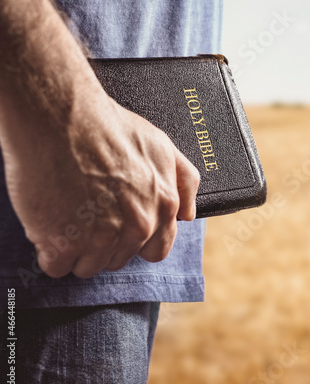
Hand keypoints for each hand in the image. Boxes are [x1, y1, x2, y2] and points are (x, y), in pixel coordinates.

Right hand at [1, 90, 200, 277]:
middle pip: (119, 258)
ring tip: (65, 216)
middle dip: (102, 243)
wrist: (60, 117)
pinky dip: (49, 251)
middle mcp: (139, 225)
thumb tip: (188, 214)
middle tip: (84, 214)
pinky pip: (56, 266)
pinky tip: (47, 225)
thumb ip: (183, 182)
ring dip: (75, 249)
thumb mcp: (161, 146)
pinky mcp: (64, 242)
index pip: (155, 249)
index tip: (116, 227)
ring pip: (88, 266)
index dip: (133, 240)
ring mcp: (102, 236)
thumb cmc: (107, 127)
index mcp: (164, 205)